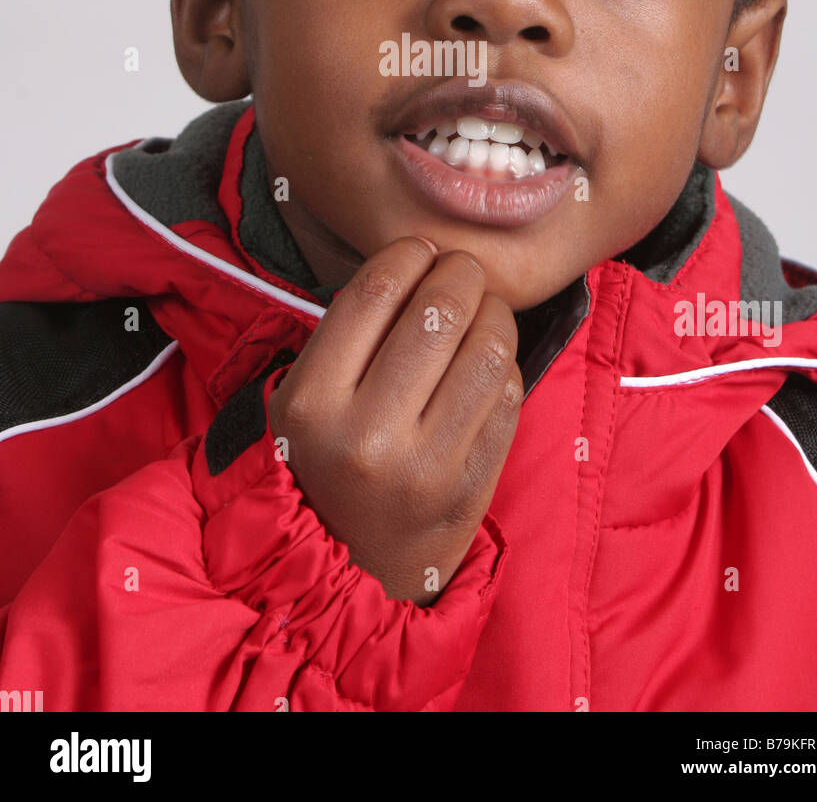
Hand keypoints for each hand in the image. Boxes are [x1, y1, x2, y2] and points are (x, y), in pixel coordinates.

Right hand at [268, 237, 521, 605]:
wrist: (348, 568)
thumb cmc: (326, 461)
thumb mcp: (303, 399)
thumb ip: (349, 333)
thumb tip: (420, 258)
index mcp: (313, 403)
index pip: (374, 292)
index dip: (408, 254)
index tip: (419, 251)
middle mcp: (369, 435)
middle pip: (440, 310)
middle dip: (460, 273)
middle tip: (460, 272)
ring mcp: (428, 465)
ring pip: (488, 347)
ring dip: (493, 313)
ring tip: (481, 311)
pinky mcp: (474, 485)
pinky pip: (510, 393)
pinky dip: (504, 364)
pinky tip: (485, 363)